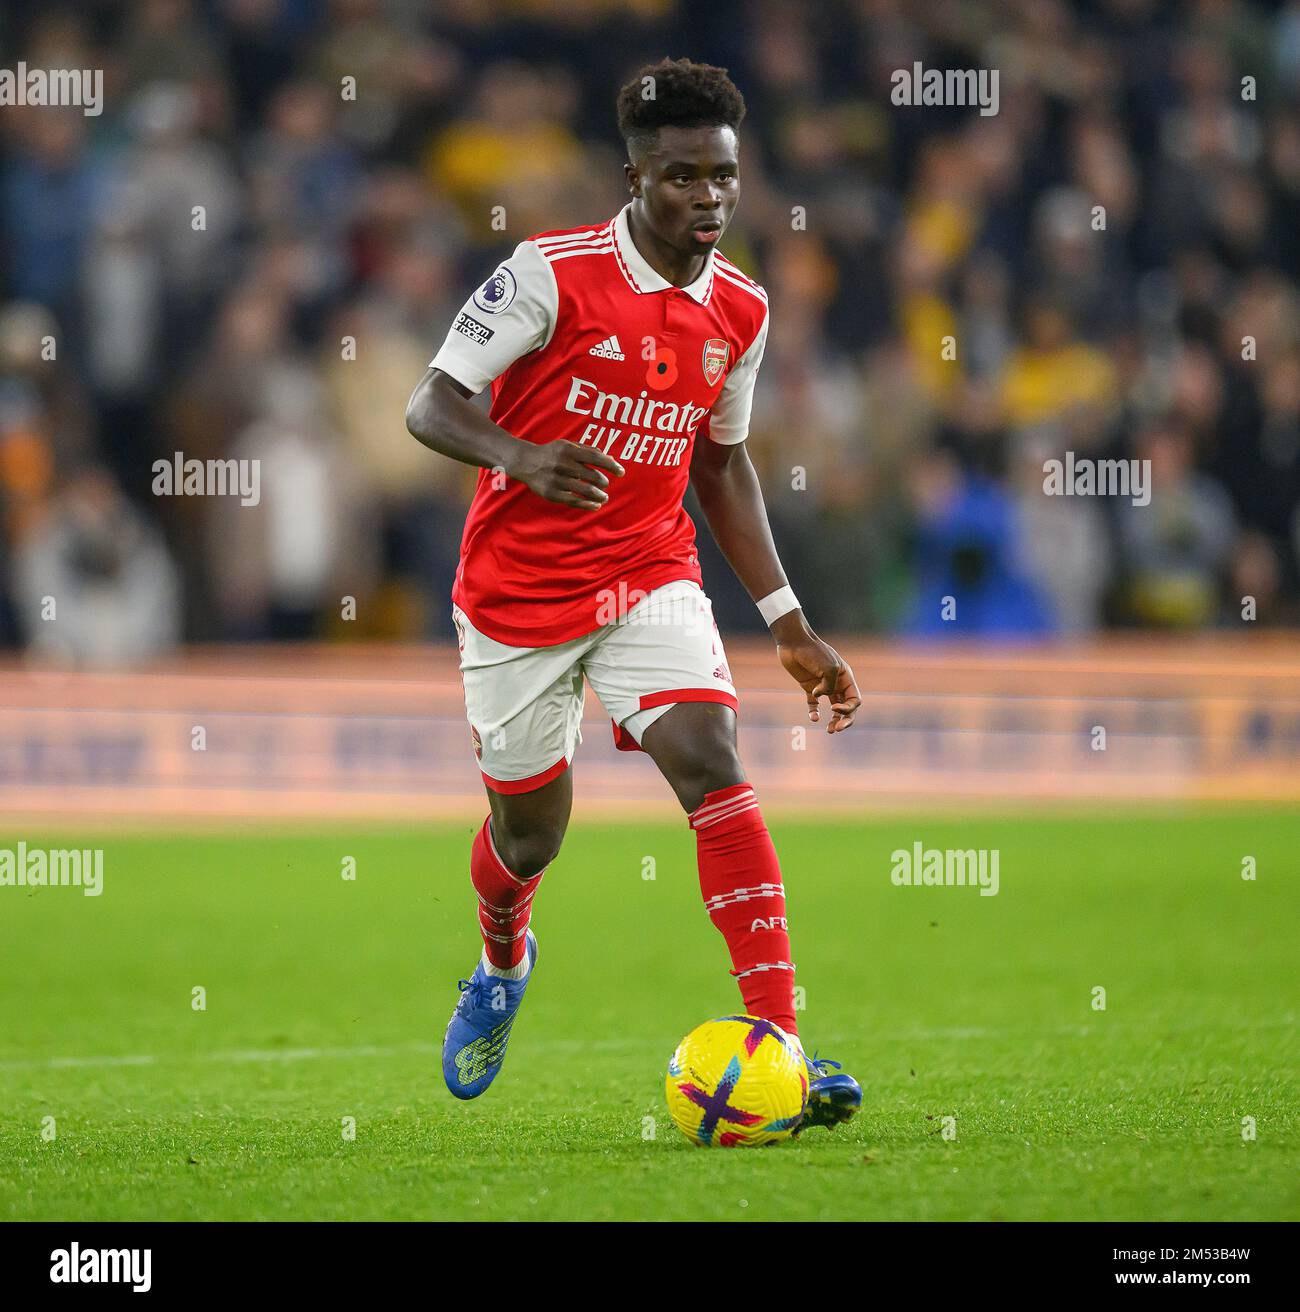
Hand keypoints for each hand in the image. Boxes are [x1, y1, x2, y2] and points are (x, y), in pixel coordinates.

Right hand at [509, 440, 624, 509]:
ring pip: (585, 490)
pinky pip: (574, 501)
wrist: (525, 462)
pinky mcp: (551, 493)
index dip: (611, 465)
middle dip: (603, 482)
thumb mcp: (568, 446)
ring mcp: (556, 480)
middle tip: (606, 485)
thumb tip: (611, 459)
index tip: (621, 472)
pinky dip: (587, 505)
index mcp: (568, 450)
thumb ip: (589, 450)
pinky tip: (595, 505)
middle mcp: (562, 464)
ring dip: (599, 495)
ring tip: (604, 497)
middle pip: (592, 476)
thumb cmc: (552, 453)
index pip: (595, 457)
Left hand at [772, 613, 860, 732]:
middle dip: (845, 720)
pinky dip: (814, 712)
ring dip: (833, 720)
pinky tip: (814, 718)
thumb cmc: (813, 652)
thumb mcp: (828, 668)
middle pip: (847, 707)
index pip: (854, 700)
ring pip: (833, 708)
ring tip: (829, 730)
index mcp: (846, 678)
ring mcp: (823, 686)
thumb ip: (829, 686)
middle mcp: (837, 683)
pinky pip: (814, 704)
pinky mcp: (808, 687)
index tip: (833, 706)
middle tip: (836, 729)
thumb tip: (819, 697)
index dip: (847, 708)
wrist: (794, 643)